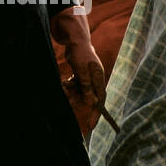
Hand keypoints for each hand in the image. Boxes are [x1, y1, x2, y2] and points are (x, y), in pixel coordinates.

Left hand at [50, 7, 105, 130]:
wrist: (75, 41)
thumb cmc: (80, 54)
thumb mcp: (82, 72)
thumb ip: (86, 87)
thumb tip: (91, 103)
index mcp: (99, 79)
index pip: (100, 100)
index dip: (97, 113)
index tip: (91, 125)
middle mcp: (95, 79)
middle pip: (89, 97)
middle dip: (78, 99)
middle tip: (68, 99)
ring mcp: (88, 77)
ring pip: (81, 92)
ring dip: (72, 92)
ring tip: (64, 86)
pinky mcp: (81, 75)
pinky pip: (76, 86)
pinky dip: (70, 86)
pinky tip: (65, 82)